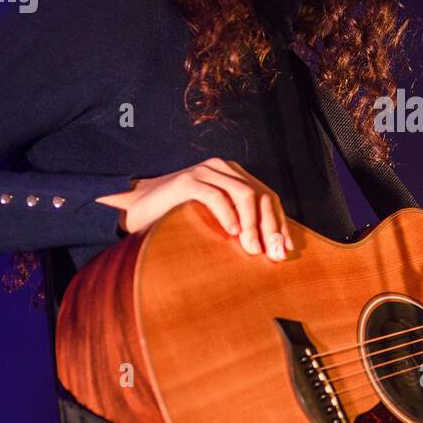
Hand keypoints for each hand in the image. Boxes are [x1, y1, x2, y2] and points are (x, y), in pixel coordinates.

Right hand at [95, 157, 293, 260]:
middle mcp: (223, 169)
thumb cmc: (177, 218)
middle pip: (261, 195)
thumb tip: (269, 249)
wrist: (137, 209)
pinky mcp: (187, 181)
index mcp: (234, 176)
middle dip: (270, 226)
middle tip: (272, 254)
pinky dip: (228, 215)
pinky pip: (215, 196)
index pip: (267, 197)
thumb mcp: (215, 220)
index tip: (286, 249)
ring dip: (252, 224)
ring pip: (244, 193)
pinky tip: (232, 233)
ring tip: (253, 248)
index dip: (280, 222)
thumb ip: (238, 224)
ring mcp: (205, 172)